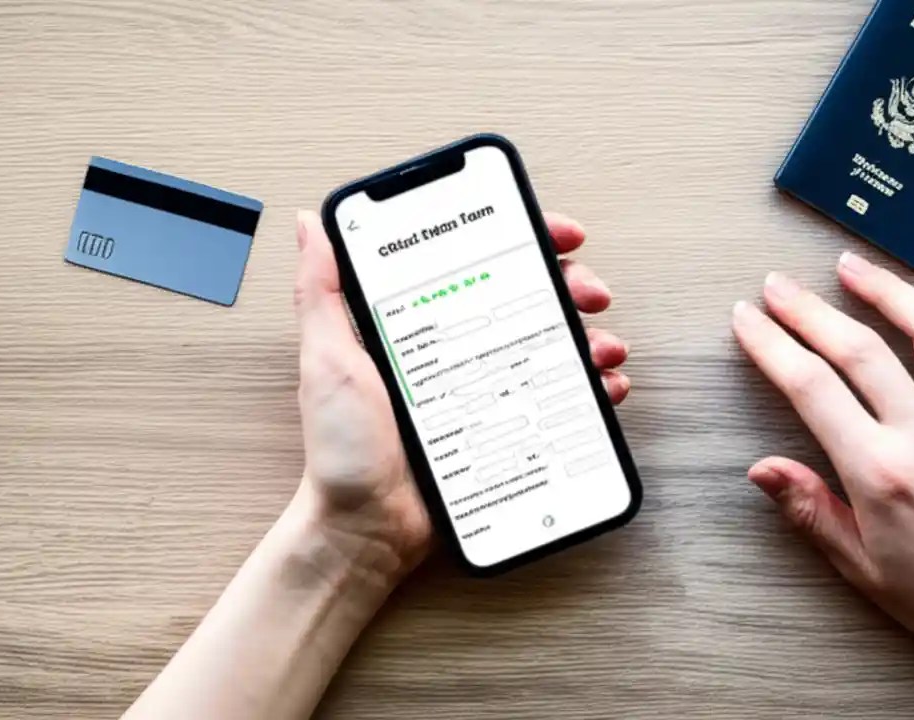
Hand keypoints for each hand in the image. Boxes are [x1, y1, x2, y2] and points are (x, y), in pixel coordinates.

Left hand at [293, 210, 630, 587]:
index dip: (521, 238)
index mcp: (419, 324)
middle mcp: (458, 349)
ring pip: (553, 345)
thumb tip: (311, 224)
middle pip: (528, 297)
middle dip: (570, 285)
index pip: (477, 262)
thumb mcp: (327, 361)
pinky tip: (601, 387)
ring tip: (602, 347)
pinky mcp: (507, 427)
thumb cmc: (342, 451)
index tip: (554, 233)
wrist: (367, 529)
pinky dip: (590, 388)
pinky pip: (559, 399)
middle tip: (589, 293)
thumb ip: (321, 292)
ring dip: (590, 336)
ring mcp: (487, 388)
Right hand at [732, 253, 913, 718]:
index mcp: (879, 472)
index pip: (810, 388)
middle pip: (858, 349)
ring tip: (850, 265)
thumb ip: (809, 510)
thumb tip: (761, 469)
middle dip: (808, 309)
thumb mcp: (859, 566)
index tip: (747, 319)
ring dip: (885, 290)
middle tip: (777, 285)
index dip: (770, 344)